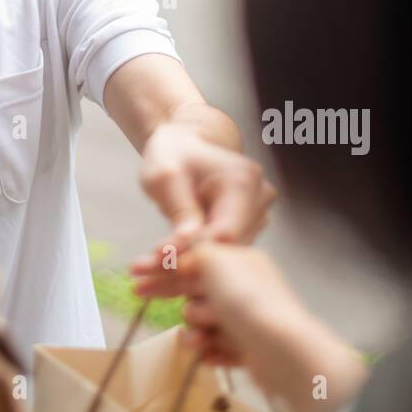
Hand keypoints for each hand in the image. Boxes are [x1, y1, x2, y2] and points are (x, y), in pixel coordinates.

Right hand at [132, 241, 367, 411]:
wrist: (284, 353)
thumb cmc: (247, 300)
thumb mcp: (216, 260)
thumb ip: (195, 250)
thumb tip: (182, 244)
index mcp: (240, 260)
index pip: (195, 257)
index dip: (163, 263)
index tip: (134, 269)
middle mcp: (245, 287)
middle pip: (198, 288)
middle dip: (172, 294)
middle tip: (138, 295)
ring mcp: (250, 320)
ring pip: (206, 321)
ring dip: (197, 328)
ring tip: (199, 337)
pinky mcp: (252, 351)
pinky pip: (219, 348)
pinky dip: (211, 351)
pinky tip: (205, 354)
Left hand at [139, 121, 276, 249]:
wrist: (184, 147)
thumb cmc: (172, 156)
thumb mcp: (165, 176)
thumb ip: (180, 208)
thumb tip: (188, 240)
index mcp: (243, 180)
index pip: (226, 232)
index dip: (195, 252)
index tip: (162, 259)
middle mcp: (260, 196)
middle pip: (230, 246)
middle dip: (191, 259)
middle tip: (150, 265)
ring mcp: (259, 212)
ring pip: (229, 253)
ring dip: (194, 261)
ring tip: (157, 261)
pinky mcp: (252, 225)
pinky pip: (228, 250)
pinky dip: (202, 256)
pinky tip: (175, 255)